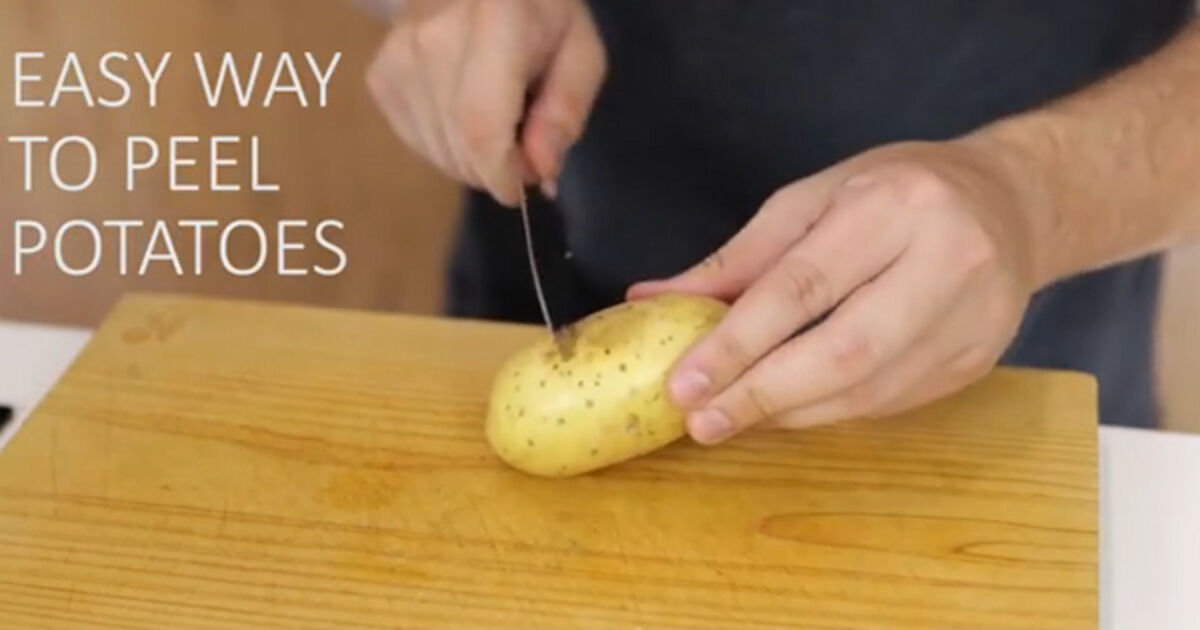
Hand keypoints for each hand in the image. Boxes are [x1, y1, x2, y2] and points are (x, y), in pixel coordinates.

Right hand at [366, 0, 605, 205]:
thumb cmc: (540, 13)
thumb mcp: (580, 53)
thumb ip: (566, 111)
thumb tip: (540, 172)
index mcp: (495, 22)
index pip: (481, 126)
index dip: (501, 174)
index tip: (522, 188)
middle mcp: (433, 39)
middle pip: (459, 147)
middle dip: (496, 170)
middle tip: (523, 148)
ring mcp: (398, 57)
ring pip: (437, 152)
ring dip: (472, 161)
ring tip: (496, 122)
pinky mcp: (380, 75)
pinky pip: (416, 142)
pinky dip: (446, 146)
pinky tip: (463, 115)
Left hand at [630, 140, 1040, 443]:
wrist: (1013, 203)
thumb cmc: (897, 189)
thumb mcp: (814, 198)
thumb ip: (738, 258)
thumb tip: (651, 300)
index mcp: (897, 205)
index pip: (803, 286)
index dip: (737, 342)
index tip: (682, 383)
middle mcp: (948, 262)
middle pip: (842, 352)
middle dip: (761, 394)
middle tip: (700, 420)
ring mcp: (974, 319)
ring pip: (868, 390)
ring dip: (789, 414)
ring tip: (731, 419)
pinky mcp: (980, 361)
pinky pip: (890, 402)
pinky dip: (828, 412)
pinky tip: (785, 413)